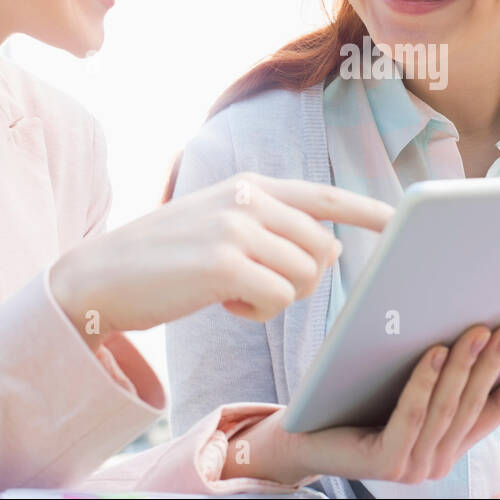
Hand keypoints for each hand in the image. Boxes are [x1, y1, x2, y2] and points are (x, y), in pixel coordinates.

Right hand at [49, 172, 393, 347]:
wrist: (99, 278)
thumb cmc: (164, 260)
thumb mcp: (218, 224)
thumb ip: (270, 227)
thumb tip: (329, 251)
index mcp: (250, 186)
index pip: (323, 196)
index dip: (365, 210)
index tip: (400, 219)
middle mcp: (248, 199)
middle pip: (321, 250)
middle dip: (302, 280)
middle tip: (255, 288)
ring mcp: (235, 228)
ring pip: (305, 277)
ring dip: (277, 298)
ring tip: (231, 292)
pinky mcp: (223, 263)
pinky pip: (279, 299)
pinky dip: (257, 313)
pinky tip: (222, 304)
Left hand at [225, 324, 499, 486]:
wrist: (300, 438)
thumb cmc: (351, 404)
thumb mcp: (404, 388)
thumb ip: (438, 377)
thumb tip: (473, 330)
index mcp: (449, 445)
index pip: (493, 412)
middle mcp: (437, 461)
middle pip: (473, 405)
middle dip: (494, 364)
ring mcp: (414, 466)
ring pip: (447, 408)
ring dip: (465, 367)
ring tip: (477, 331)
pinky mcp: (386, 462)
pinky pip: (411, 416)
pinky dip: (425, 382)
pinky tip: (435, 351)